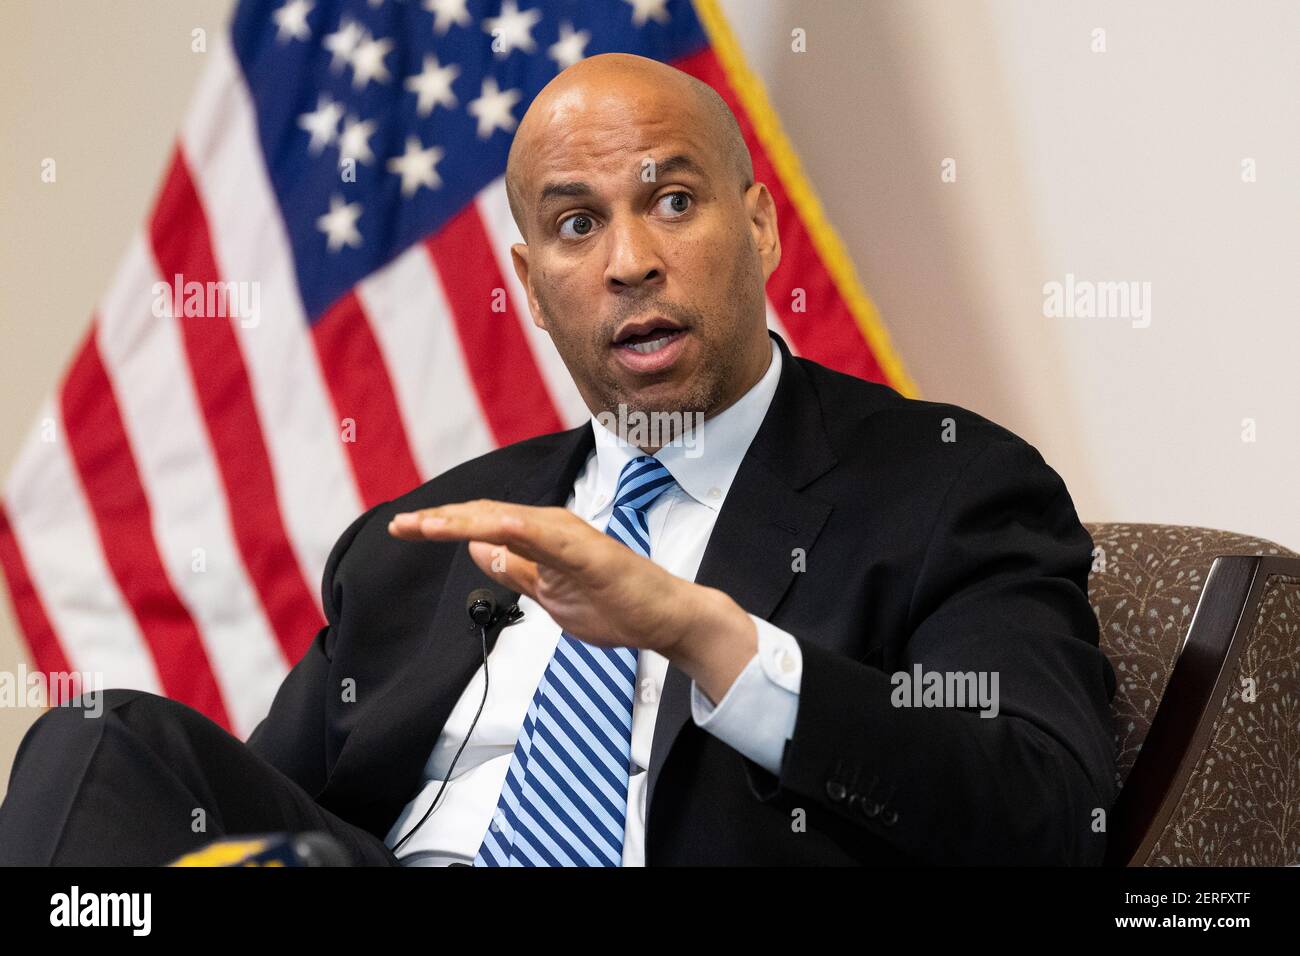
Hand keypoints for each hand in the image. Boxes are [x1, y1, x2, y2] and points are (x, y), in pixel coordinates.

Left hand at [387, 499, 756, 700]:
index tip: (404, 529)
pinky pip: (547, 537)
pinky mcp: (590, 553)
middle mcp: (553, 527)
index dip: (442, 525)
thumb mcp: (549, 592)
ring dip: (464, 520)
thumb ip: (516, 569)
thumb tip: (479, 549)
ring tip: (426, 525)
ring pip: (507, 520)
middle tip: (399, 525)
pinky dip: (516, 528)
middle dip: (440, 521)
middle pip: (486, 517)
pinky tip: (487, 527)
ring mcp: (572, 537)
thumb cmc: (616, 604)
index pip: (482, 526)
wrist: (665, 617)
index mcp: (543, 537)